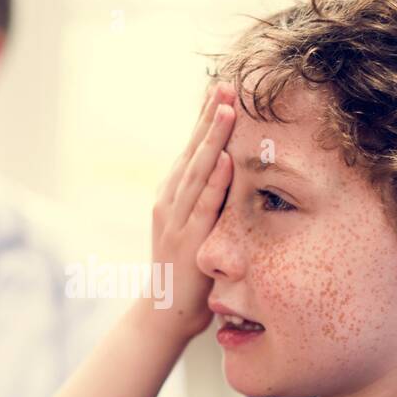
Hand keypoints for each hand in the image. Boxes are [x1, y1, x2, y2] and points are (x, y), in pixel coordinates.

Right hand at [147, 81, 235, 341]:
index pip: (192, 148)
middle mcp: (171, 200)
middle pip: (192, 150)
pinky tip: (225, 161)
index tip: (222, 88)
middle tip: (227, 85)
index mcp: (173, 193)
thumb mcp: (195, 225)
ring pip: (196, 171)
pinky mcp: (188, 240)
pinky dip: (213, 183)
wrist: (163, 311)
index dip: (206, 118)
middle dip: (210, 116)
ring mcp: (176, 219)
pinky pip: (203, 207)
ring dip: (212, 139)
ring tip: (226, 109)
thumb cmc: (186, 269)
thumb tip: (232, 169)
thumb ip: (208, 199)